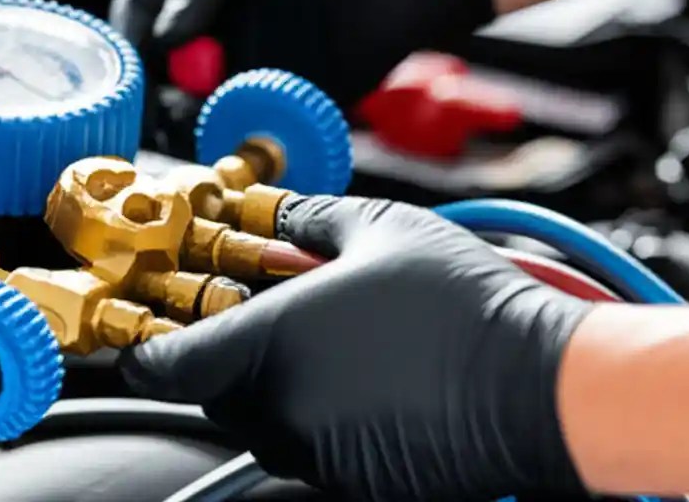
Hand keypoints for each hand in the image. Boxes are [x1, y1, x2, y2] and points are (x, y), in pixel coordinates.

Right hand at [109, 0, 493, 105]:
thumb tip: (168, 35)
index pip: (136, 22)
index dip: (130, 47)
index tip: (137, 65)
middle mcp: (210, 35)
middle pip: (157, 80)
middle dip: (154, 97)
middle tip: (164, 107)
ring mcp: (246, 72)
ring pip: (199, 113)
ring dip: (194, 122)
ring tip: (207, 115)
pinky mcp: (287, 104)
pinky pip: (253, 130)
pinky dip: (243, 136)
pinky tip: (246, 129)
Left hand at [118, 195, 592, 501]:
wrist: (539, 387)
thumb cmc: (464, 309)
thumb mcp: (379, 230)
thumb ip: (307, 219)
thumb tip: (278, 213)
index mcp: (271, 345)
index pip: (164, 365)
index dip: (150, 348)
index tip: (155, 333)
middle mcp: (281, 409)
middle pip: (214, 392)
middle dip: (229, 357)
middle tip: (264, 318)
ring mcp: (317, 453)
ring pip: (262, 423)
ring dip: (276, 387)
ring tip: (331, 345)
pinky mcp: (354, 481)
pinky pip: (311, 448)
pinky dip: (320, 417)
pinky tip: (366, 381)